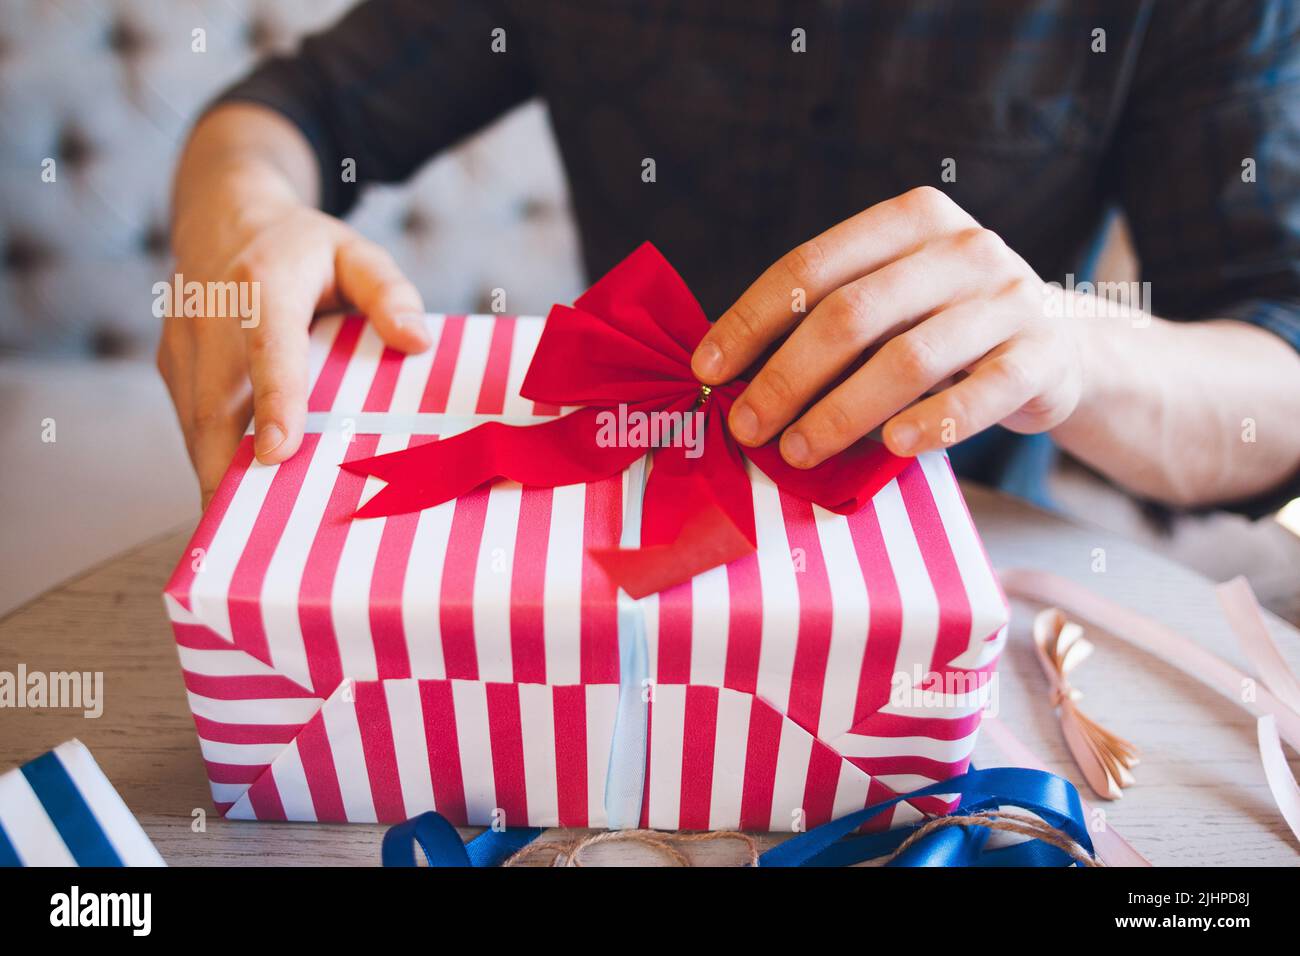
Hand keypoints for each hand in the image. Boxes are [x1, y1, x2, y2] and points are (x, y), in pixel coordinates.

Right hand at [159, 182, 429, 506]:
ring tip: (248, 540)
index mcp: (262, 284)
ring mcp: (183, 345)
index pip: (268, 348)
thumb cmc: (304, 248)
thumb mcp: (356, 251)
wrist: (224, 217)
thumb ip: (389, 291)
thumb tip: (417, 340)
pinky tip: (242, 507)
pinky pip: (192, 426)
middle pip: (215, 404)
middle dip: (231, 471)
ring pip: (196, 426)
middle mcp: (211, 316)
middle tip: (257, 535)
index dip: (273, 401)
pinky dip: (214, 465)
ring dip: (219, 480)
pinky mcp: (173, 368)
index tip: (278, 452)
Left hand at [690, 187, 1086, 467]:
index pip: (810, 266)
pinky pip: (980, 395)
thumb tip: (728, 371)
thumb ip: (827, 318)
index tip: (707, 368)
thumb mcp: (890, 299)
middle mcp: (961, 247)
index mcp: (909, 220)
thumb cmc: (942, 325)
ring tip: (799, 450)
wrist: (1057, 345)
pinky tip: (890, 449)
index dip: (751, 320)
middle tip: (747, 426)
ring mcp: (1008, 299)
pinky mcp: (1042, 355)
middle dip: (786, 377)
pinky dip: (930, 425)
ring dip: (842, 413)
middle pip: (851, 315)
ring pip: (908, 359)